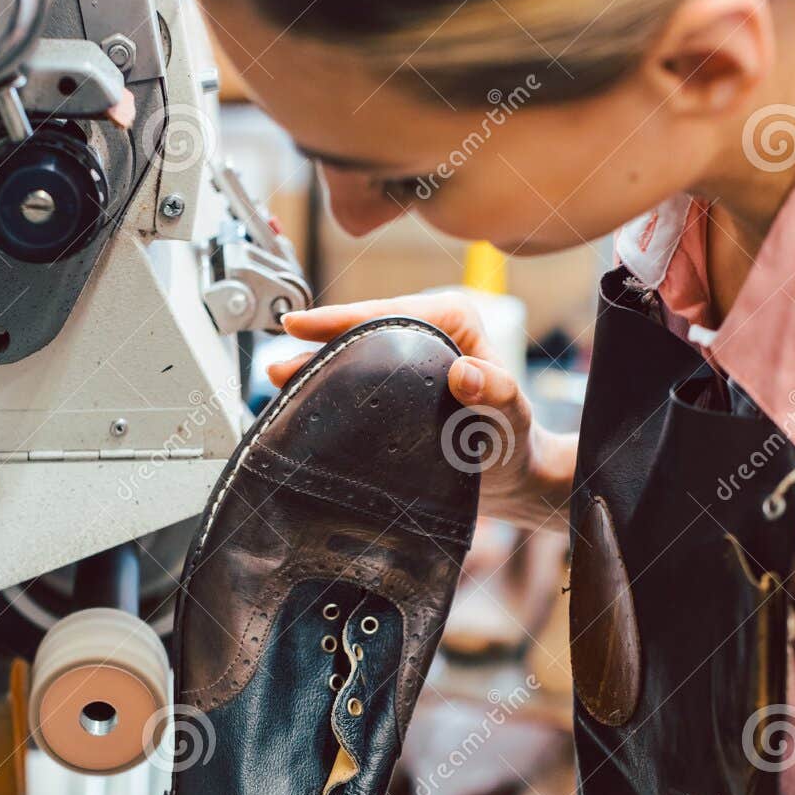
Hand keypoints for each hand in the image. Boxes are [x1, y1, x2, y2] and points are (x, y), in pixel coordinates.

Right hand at [271, 292, 575, 529]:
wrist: (515, 482)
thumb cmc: (516, 445)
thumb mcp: (509, 418)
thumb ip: (497, 394)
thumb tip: (467, 373)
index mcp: (456, 322)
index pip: (390, 312)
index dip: (343, 318)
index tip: (303, 325)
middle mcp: (429, 334)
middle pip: (365, 331)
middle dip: (320, 344)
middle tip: (280, 360)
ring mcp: (411, 361)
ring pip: (357, 355)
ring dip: (318, 366)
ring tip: (279, 380)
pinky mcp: (400, 388)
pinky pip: (361, 381)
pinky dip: (331, 389)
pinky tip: (303, 399)